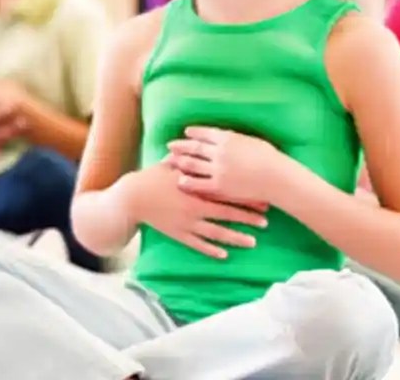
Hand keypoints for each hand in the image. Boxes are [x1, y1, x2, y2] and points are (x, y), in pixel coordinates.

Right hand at [122, 161, 267, 259]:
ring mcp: (187, 223)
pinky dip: (211, 250)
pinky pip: (197, 244)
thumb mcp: (173, 165)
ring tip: (252, 242)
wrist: (133, 198)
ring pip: (215, 233)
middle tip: (266, 222)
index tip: (262, 200)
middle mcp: (194, 207)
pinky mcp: (178, 234)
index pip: (226, 193)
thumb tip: (205, 144)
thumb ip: (191, 159)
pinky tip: (224, 254)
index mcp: (196, 188)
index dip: (245, 198)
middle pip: (226, 214)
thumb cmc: (154, 178)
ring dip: (235, 238)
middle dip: (247, 219)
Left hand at [166, 126, 297, 205]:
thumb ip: (234, 138)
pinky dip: (187, 181)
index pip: (204, 133)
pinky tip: (180, 180)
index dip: (193, 132)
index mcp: (227, 139)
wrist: (277, 178)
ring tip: (170, 160)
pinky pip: (199, 184)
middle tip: (169, 145)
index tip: (186, 132)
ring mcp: (218, 170)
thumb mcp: (251, 141)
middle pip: (194, 147)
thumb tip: (223, 134)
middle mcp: (219, 152)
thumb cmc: (270, 158)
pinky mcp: (219, 187)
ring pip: (192, 165)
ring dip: (179, 161)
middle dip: (180, 146)